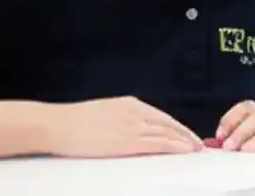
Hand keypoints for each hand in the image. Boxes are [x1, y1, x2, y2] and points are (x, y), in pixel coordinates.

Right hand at [41, 96, 202, 157]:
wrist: (57, 125)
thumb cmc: (73, 122)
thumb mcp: (104, 114)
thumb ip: (121, 120)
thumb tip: (132, 130)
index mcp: (130, 104)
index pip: (161, 116)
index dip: (177, 126)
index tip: (187, 134)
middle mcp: (135, 112)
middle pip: (169, 124)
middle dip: (185, 134)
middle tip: (197, 143)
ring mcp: (132, 126)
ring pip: (166, 134)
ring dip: (183, 142)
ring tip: (195, 150)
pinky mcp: (127, 140)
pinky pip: (157, 144)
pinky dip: (173, 147)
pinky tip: (182, 151)